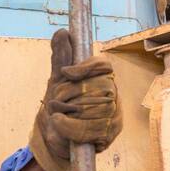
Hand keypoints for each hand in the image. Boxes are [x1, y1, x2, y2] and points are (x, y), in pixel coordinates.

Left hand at [29, 29, 121, 170]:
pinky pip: (90, 128)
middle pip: (97, 86)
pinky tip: (61, 125)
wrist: (56, 137)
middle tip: (56, 102)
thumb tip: (62, 33)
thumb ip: (61, 58)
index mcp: (103, 78)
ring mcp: (114, 115)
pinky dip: (69, 127)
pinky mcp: (109, 135)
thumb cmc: (59, 108)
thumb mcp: (57, 82)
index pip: (103, 66)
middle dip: (69, 94)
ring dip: (67, 113)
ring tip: (58, 116)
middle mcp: (113, 95)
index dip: (86, 68)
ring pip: (93, 108)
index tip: (66, 73)